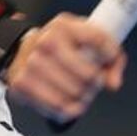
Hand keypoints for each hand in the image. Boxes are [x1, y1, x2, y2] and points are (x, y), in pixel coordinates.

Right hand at [1, 13, 125, 124]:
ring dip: (83, 98)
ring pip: (75, 93)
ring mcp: (32, 64)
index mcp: (63, 26)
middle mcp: (46, 42)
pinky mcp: (23, 84)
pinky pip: (57, 107)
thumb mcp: (86, 39)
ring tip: (79, 92)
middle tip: (91, 81)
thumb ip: (111, 56)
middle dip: (95, 83)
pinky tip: (67, 102)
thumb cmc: (61, 46)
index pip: (99, 39)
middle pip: (89, 74)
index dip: (110, 54)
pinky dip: (67, 109)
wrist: (25, 51)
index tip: (109, 59)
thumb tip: (113, 83)